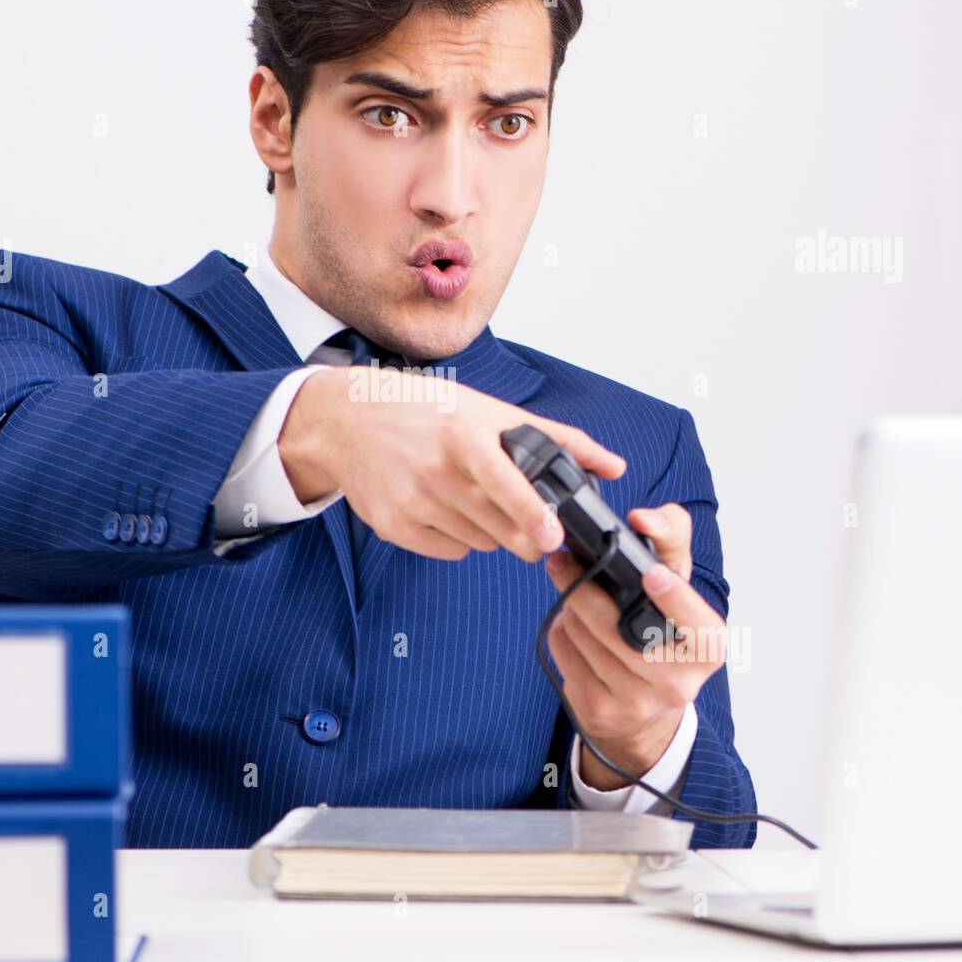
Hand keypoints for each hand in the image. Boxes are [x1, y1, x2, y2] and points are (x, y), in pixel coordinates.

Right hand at [278, 365, 624, 562]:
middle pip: (500, 527)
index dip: (530, 512)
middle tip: (532, 521)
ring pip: (479, 543)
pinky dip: (459, 538)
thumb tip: (614, 466)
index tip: (553, 536)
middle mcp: (434, 472)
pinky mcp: (394, 527)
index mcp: (461, 437)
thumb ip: (558, 439)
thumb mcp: (488, 411)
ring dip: (490, 530)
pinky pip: (450, 551)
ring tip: (471, 496)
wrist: (347, 420)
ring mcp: (411, 502)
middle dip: (525, 531)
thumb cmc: (424, 410)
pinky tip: (446, 508)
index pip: (502, 481)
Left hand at [543, 503, 727, 791]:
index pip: (695, 623)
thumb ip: (670, 535)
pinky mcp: (599, 710)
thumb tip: (644, 518)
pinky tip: (570, 626)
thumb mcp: (677, 581)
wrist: (646, 704)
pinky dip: (560, 632)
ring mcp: (637, 701)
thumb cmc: (663, 628)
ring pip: (583, 638)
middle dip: (583, 587)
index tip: (653, 574)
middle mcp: (677, 681)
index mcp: (707, 648)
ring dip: (569, 608)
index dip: (674, 598)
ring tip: (573, 595)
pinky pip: (564, 655)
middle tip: (563, 561)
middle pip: (615, 625)